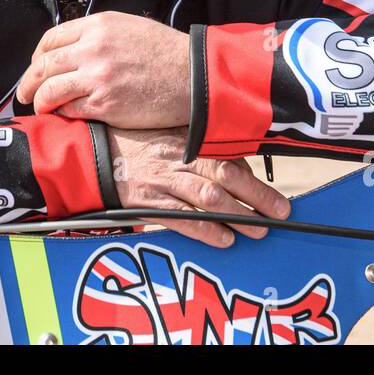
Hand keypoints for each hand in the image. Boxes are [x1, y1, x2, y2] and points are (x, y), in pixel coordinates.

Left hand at [16, 11, 189, 128]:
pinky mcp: (105, 105)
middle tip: (24, 94)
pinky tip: (63, 114)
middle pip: (43, 65)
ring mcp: (98, 77)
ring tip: (39, 107)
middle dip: (28, 82)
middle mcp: (93, 49)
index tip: (35, 67)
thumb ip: (97, 34)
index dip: (36, 57)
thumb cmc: (165, 52)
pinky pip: (69, 110)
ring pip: (50, 90)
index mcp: (98, 26)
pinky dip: (62, 114)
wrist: (194, 76)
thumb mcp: (129, 27)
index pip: (50, 40)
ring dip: (39, 101)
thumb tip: (71, 49)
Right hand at [107, 127, 289, 246]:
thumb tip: (236, 165)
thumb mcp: (168, 135)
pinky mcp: (149, 203)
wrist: (92, 156)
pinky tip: (224, 239)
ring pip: (208, 197)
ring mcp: (164, 181)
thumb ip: (199, 147)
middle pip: (226, 174)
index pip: (227, 154)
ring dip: (238, 214)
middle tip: (280, 211)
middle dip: (257, 194)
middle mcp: (178, 158)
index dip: (253, 174)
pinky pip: (183, 218)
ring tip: (259, 230)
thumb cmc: (135, 145)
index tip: (272, 190)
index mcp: (186, 140)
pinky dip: (206, 230)